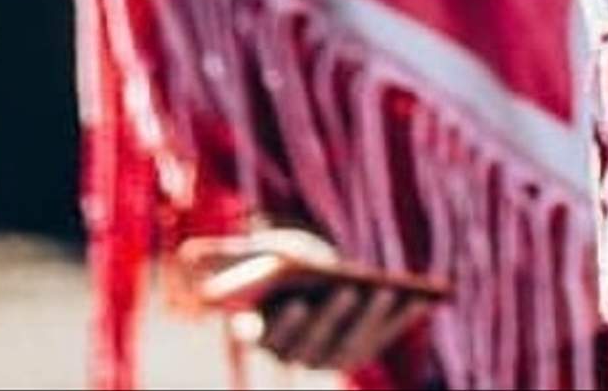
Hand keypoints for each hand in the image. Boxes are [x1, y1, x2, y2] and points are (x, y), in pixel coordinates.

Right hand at [170, 228, 443, 375]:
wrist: (309, 271)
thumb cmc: (278, 260)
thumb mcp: (254, 252)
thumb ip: (225, 255)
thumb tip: (188, 252)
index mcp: (256, 331)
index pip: (262, 336)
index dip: (281, 324)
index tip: (296, 302)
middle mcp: (288, 351)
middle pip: (309, 344)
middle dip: (331, 318)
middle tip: (351, 291)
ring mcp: (324, 355)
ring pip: (347, 348)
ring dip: (369, 322)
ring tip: (387, 292)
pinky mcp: (356, 349)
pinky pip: (378, 340)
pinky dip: (398, 321)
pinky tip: (419, 297)